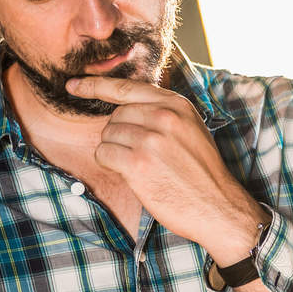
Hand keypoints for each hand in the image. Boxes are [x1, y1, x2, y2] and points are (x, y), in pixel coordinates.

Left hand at [67, 76, 265, 263]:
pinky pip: (104, 154)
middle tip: (139, 154)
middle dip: (118, 134)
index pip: (126, 87)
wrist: (218, 206)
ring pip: (107, 135)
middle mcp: (163, 117)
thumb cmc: (203, 172)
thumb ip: (163, 112)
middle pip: (115, 115)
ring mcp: (150, 140)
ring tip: (141, 166)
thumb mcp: (191, 129)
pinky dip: (109, 164)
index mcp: (176, 104)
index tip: (74, 84)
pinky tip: (131, 174)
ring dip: (115, 152)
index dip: (94, 85)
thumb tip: (125, 107)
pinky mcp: (138, 164)